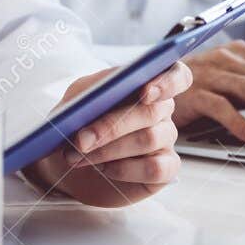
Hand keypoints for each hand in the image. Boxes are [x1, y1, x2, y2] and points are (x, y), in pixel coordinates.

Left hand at [24, 61, 192, 207]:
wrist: (67, 160)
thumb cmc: (77, 122)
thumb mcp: (76, 98)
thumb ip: (90, 91)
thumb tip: (98, 98)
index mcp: (146, 84)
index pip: (176, 76)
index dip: (167, 82)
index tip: (146, 92)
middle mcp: (162, 110)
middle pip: (151, 112)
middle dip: (112, 126)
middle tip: (81, 139)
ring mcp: (166, 140)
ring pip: (149, 140)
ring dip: (109, 149)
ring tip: (80, 155)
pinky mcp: (165, 169)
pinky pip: (155, 169)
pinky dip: (124, 169)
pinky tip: (104, 169)